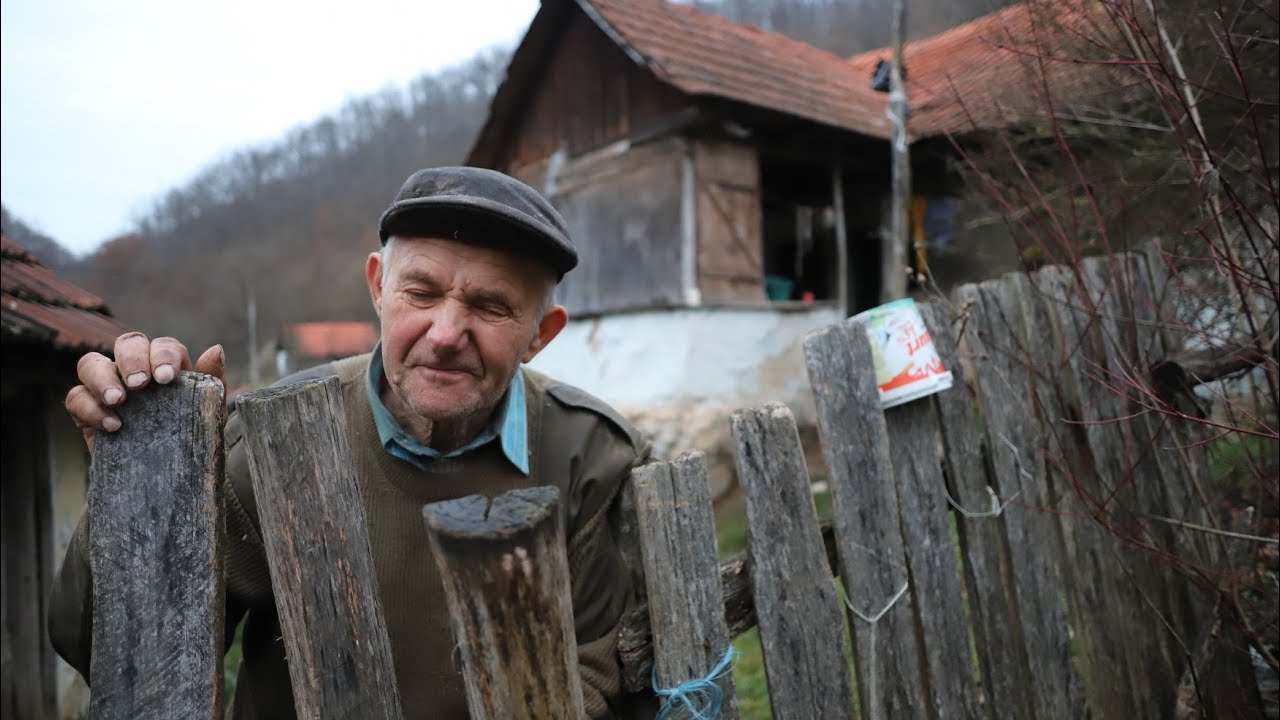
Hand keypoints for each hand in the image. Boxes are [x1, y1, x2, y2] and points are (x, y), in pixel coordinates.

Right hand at [65, 332, 225, 450]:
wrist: (174, 476)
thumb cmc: (194, 437)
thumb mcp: (210, 413)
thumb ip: (213, 381)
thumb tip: (215, 349)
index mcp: (167, 366)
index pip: (162, 345)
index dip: (162, 355)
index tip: (166, 378)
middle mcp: (136, 370)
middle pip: (126, 343)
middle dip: (132, 359)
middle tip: (140, 384)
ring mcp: (109, 388)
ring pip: (91, 363)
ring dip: (102, 377)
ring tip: (118, 400)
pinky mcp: (87, 412)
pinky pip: (76, 398)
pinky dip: (90, 407)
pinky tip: (112, 426)